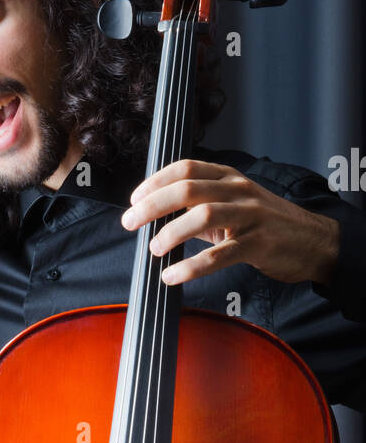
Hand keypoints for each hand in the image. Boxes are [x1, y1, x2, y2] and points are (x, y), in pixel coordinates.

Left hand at [121, 159, 339, 286]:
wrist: (313, 241)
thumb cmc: (266, 225)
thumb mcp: (233, 205)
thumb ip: (199, 206)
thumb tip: (156, 216)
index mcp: (228, 177)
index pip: (185, 167)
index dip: (155, 181)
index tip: (134, 199)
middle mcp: (238, 191)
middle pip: (187, 188)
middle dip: (152, 205)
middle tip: (129, 222)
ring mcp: (250, 215)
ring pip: (202, 215)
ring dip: (171, 232)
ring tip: (154, 248)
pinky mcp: (258, 244)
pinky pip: (219, 255)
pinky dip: (191, 267)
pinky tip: (172, 276)